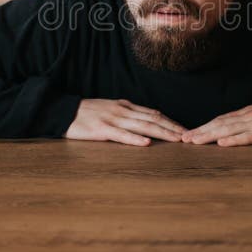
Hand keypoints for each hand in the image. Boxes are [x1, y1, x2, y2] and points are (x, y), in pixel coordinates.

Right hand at [64, 98, 186, 145]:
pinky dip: (135, 139)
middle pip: (153, 119)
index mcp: (125, 106)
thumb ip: (127, 114)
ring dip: (161, 133)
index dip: (170, 121)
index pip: (154, 113)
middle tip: (188, 136)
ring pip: (142, 126)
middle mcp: (123, 111)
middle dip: (172, 128)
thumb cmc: (86, 113)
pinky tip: (146, 144)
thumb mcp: (110, 108)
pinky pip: (121, 135)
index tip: (184, 130)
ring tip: (176, 139)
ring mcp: (113, 119)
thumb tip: (146, 120)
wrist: (63, 111)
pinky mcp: (101, 129)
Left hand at [181, 104, 251, 146]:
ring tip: (195, 141)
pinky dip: (234, 141)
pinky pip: (248, 137)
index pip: (220, 120)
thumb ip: (245, 122)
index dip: (203, 126)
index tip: (189, 133)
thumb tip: (229, 131)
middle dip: (201, 131)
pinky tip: (222, 144)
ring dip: (210, 135)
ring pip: (229, 129)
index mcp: (245, 113)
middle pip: (220, 124)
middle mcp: (247, 116)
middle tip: (184, 139)